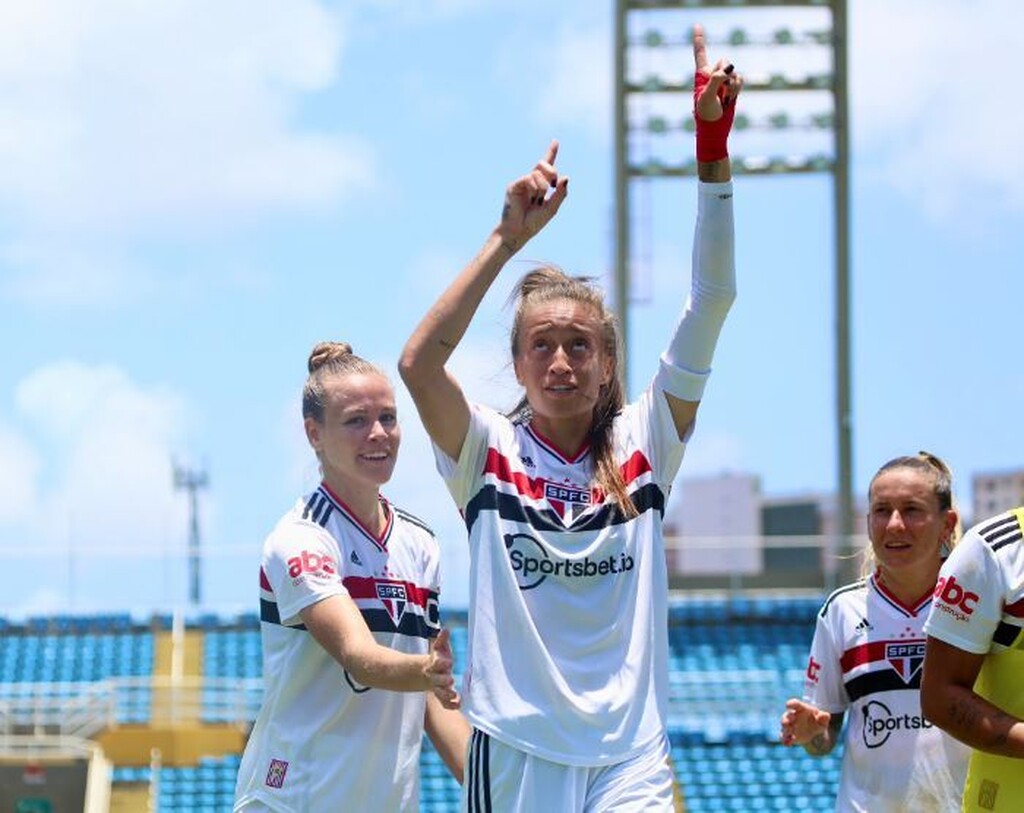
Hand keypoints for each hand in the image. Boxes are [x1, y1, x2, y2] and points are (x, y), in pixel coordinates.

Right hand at [424, 628, 460, 709]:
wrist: (426, 673)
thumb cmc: (438, 658)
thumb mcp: (439, 648)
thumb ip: (442, 640)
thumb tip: (446, 629)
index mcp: (434, 664)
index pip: (436, 664)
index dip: (441, 663)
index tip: (449, 662)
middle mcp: (435, 677)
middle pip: (437, 680)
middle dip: (443, 680)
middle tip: (451, 680)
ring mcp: (437, 688)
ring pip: (440, 693)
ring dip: (446, 695)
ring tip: (454, 695)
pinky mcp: (442, 696)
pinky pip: (444, 703)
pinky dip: (451, 705)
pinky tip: (459, 704)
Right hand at [494, 140, 569, 254]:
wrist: (519, 231)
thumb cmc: (534, 222)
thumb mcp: (552, 208)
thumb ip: (560, 193)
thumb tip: (566, 177)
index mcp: (541, 185)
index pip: (547, 166)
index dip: (551, 153)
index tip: (555, 141)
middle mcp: (531, 181)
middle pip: (544, 164)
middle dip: (551, 172)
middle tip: (552, 185)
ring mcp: (522, 182)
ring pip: (537, 172)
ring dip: (542, 187)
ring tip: (538, 200)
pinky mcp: (514, 185)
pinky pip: (529, 178)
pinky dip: (535, 188)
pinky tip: (532, 198)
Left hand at [692, 23, 741, 121]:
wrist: (715, 128)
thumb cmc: (705, 114)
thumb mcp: (706, 96)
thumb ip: (716, 80)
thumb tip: (730, 68)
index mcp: (701, 75)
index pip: (700, 54)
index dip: (699, 39)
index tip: (697, 25)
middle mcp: (713, 75)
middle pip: (724, 61)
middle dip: (724, 74)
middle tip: (719, 92)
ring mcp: (724, 81)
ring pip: (734, 71)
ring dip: (732, 85)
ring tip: (724, 99)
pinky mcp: (732, 87)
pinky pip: (740, 79)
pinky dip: (738, 88)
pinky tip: (730, 98)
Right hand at [780, 698, 830, 745]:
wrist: (813, 731)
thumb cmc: (817, 721)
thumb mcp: (822, 719)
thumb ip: (824, 717)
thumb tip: (825, 715)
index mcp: (801, 708)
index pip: (795, 704)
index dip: (791, 704)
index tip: (788, 705)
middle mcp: (792, 715)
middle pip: (787, 716)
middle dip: (786, 719)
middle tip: (787, 722)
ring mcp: (789, 725)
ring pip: (784, 727)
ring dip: (785, 730)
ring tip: (788, 734)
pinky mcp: (788, 734)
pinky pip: (784, 737)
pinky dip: (784, 740)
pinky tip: (787, 744)